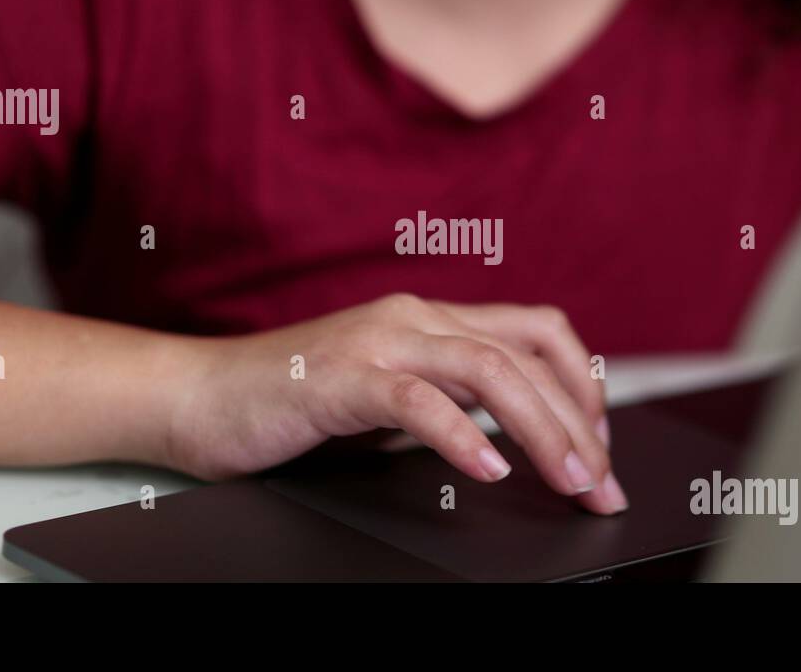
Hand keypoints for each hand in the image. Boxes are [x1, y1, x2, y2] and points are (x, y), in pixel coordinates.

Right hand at [166, 293, 627, 514]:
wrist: (198, 396)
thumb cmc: (290, 402)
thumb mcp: (386, 397)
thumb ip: (442, 400)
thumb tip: (508, 440)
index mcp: (430, 320)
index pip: (537, 333)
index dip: (584, 385)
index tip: (601, 444)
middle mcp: (414, 318)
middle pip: (528, 356)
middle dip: (580, 423)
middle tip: (601, 483)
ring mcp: (378, 342)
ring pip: (490, 369)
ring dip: (542, 428)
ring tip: (568, 479)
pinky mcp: (341, 377)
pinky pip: (418, 401)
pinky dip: (461, 436)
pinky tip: (486, 471)